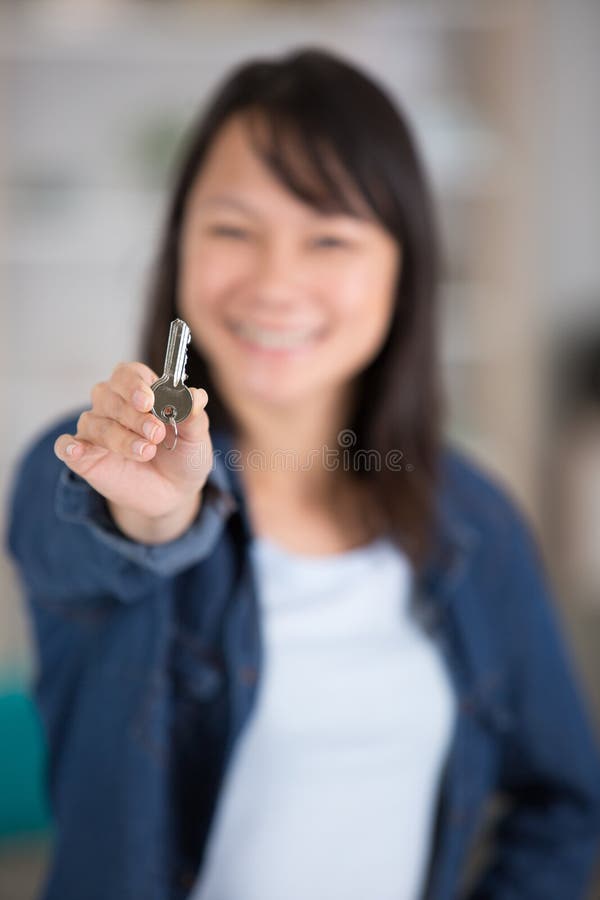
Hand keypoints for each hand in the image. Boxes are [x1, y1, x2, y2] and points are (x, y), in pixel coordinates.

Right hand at [54, 362, 212, 538]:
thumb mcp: (196, 438)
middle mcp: (113, 405)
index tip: (149, 400)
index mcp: (140, 391)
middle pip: (108, 395)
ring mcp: (96, 430)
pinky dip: (69, 446)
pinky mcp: (84, 457)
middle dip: (132, 414)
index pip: (127, 374)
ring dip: (119, 437)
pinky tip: (77, 450)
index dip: (135, 384)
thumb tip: (196, 396)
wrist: (175, 493)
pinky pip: (66, 446)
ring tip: (146, 451)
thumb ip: (194, 416)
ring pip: (94, 423)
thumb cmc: (183, 455)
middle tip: (156, 433)